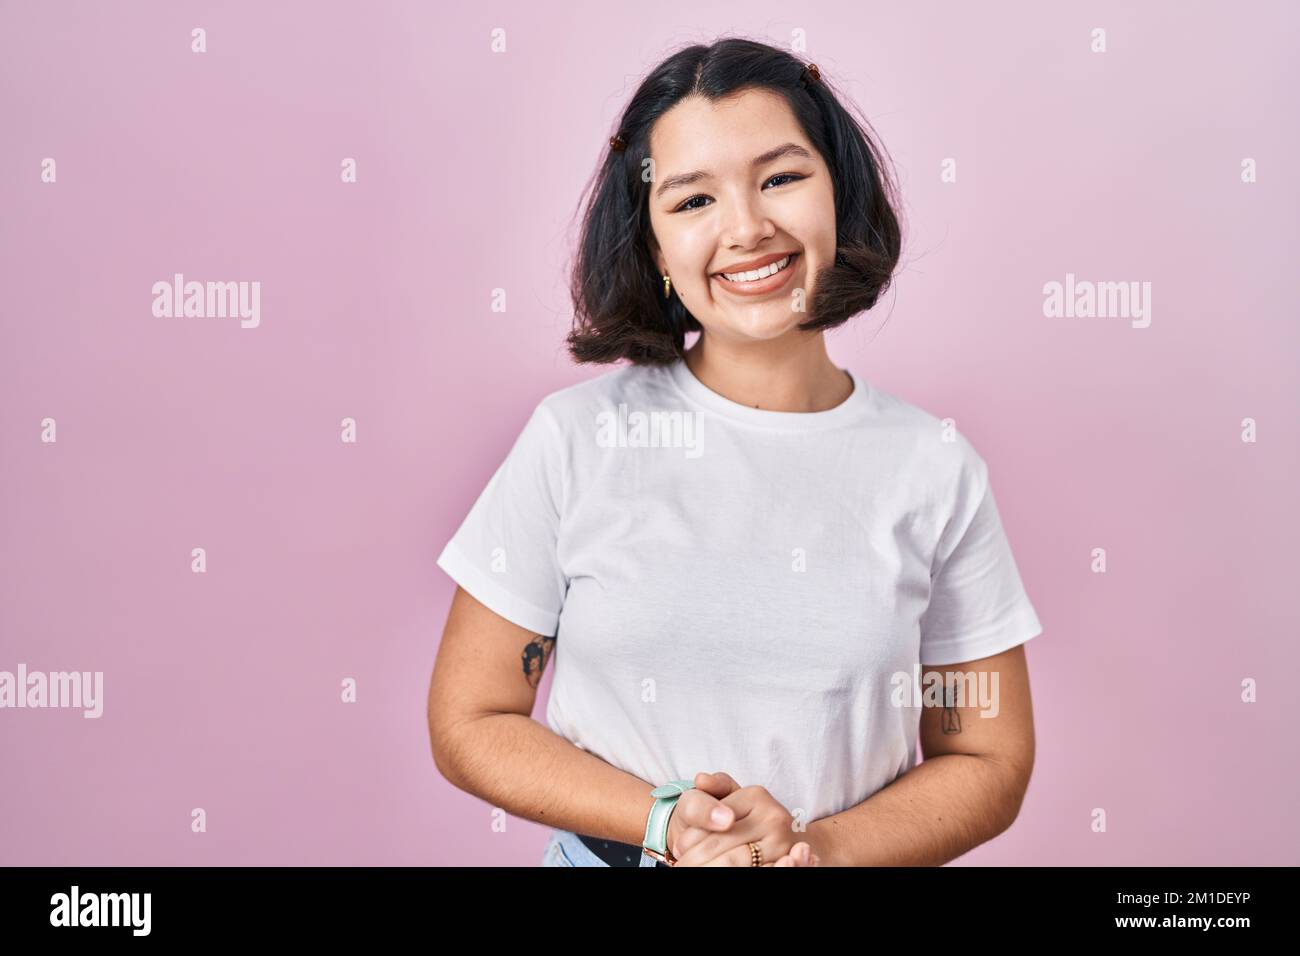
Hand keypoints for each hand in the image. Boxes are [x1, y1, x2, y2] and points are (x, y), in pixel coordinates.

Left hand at [667, 772, 819, 866]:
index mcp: (756, 796)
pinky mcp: (782, 864)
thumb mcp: (706, 797)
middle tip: (681, 865)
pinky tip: (714, 872)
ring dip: (710, 868)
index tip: (679, 849)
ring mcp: (783, 845)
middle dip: (697, 859)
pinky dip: (729, 873)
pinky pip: (752, 871)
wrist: (740, 831)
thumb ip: (702, 791)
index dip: (691, 839)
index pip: (716, 822)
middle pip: (726, 845)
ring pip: (737, 864)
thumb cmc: (720, 815)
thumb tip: (702, 781)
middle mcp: (775, 819)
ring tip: (690, 869)